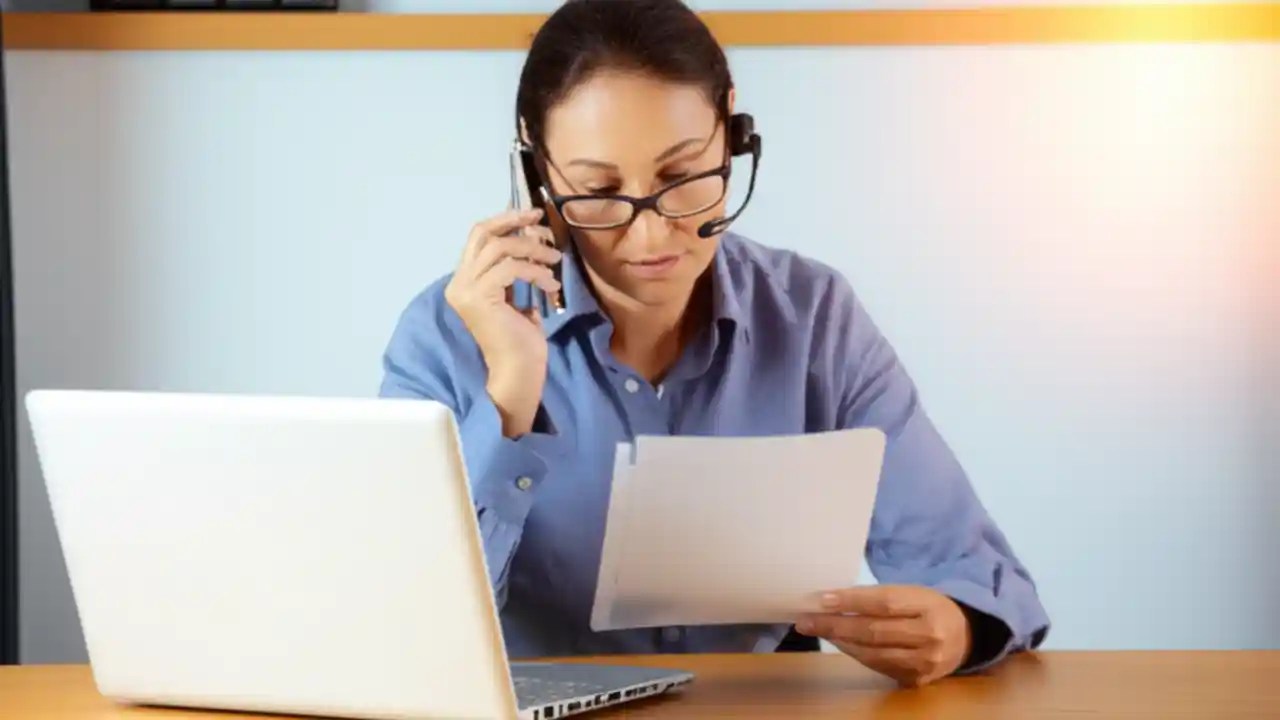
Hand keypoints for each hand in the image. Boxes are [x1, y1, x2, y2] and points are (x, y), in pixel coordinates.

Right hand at [444, 208, 561, 436]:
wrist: (518, 371)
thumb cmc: (520, 340)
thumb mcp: (515, 294)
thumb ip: (513, 267)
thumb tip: (531, 234)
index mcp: (463, 280)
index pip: (478, 236)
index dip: (505, 220)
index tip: (533, 215)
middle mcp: (458, 282)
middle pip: (484, 234)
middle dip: (517, 224)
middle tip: (546, 228)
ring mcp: (466, 290)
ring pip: (500, 247)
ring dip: (534, 249)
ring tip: (556, 261)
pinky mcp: (480, 297)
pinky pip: (512, 268)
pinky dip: (536, 271)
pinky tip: (551, 286)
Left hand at [795, 585, 971, 686]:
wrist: (966, 637)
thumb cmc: (930, 608)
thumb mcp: (912, 592)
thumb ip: (879, 597)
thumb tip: (832, 599)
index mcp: (929, 606)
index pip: (884, 602)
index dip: (850, 601)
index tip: (820, 599)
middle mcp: (929, 637)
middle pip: (874, 631)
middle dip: (834, 625)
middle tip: (805, 619)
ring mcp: (924, 663)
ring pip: (873, 654)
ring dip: (839, 642)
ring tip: (816, 630)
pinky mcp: (917, 680)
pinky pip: (878, 667)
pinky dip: (855, 654)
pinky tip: (838, 642)